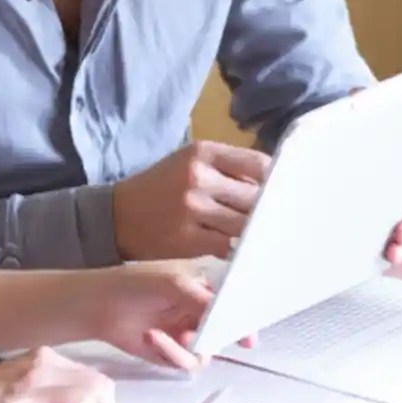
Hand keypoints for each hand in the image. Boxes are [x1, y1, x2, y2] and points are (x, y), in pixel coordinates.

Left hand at [87, 260, 253, 371]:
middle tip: (219, 341)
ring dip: (191, 347)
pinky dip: (173, 353)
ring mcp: (187, 333)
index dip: (243, 318)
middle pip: (225, 331)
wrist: (100, 305)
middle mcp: (199, 312)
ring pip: (208, 351)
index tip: (249, 334)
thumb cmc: (136, 284)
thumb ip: (205, 299)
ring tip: (178, 337)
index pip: (232, 304)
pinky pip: (187, 362)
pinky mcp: (172, 353)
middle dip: (223, 338)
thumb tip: (229, 316)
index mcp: (203, 287)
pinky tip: (154, 338)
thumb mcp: (175, 283)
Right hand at [112, 141, 270, 260]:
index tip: (284, 193)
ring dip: (252, 232)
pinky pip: (228, 247)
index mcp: (203, 152)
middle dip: (266, 211)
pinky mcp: (187, 240)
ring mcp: (193, 209)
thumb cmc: (159, 188)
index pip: (259, 164)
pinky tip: (233, 248)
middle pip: (256, 197)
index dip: (277, 181)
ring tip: (257, 236)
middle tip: (276, 221)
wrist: (117, 216)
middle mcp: (198, 177)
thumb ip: (227, 169)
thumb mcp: (188, 163)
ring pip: (244, 224)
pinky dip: (234, 249)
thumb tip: (274, 185)